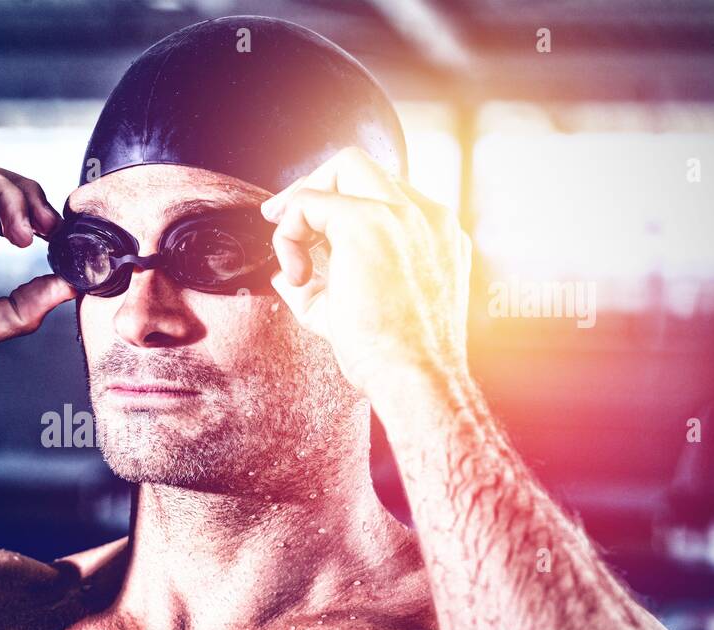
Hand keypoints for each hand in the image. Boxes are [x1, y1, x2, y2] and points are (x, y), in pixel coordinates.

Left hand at [261, 146, 471, 403]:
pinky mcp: (370, 223)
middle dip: (314, 185)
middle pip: (363, 166)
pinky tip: (299, 275)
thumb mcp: (360, 313)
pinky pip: (311, 202)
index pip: (380, 197)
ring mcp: (404, 215)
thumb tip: (285, 278)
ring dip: (304, 206)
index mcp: (434, 236)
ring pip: (343, 167)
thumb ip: (323, 287)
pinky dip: (291, 234)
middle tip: (279, 217)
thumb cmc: (392, 359)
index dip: (335, 209)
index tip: (305, 237)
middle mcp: (427, 217)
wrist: (416, 379)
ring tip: (296, 262)